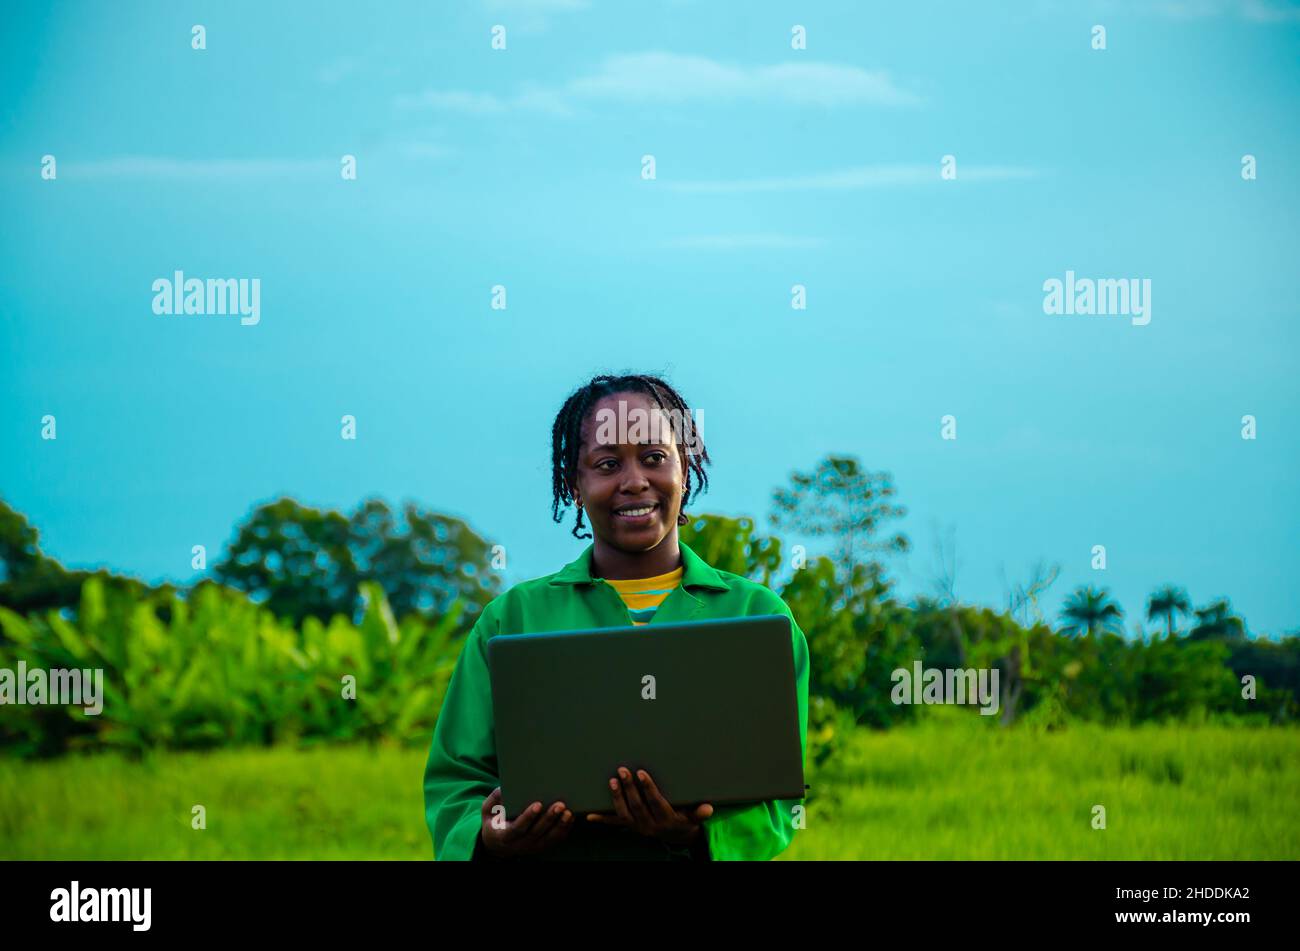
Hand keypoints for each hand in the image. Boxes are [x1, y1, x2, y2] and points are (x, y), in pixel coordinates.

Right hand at [479, 787, 573, 857]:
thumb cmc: (494, 821)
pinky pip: (555, 840)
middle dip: (549, 818)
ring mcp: (531, 847)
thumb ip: (494, 798)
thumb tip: (504, 787)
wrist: (497, 842)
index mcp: (504, 835)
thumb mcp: (488, 810)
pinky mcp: (541, 846)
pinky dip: (564, 830)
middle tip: (559, 805)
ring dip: (560, 826)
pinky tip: (571, 818)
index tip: (537, 804)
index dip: (528, 817)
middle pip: (536, 833)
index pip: (517, 828)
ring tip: (569, 812)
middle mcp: (519, 844)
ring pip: (548, 839)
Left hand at [586, 766, 712, 847]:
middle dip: (629, 788)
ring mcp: (638, 827)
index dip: (648, 788)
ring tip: (612, 781)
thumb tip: (708, 809)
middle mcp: (650, 825)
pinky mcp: (630, 827)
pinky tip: (589, 815)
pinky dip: (602, 819)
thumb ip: (699, 813)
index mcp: (665, 819)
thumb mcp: (694, 817)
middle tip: (623, 770)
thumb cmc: (686, 819)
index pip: (655, 802)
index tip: (642, 773)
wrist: (677, 836)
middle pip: (637, 806)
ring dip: (617, 797)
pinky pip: (615, 823)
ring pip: (624, 813)